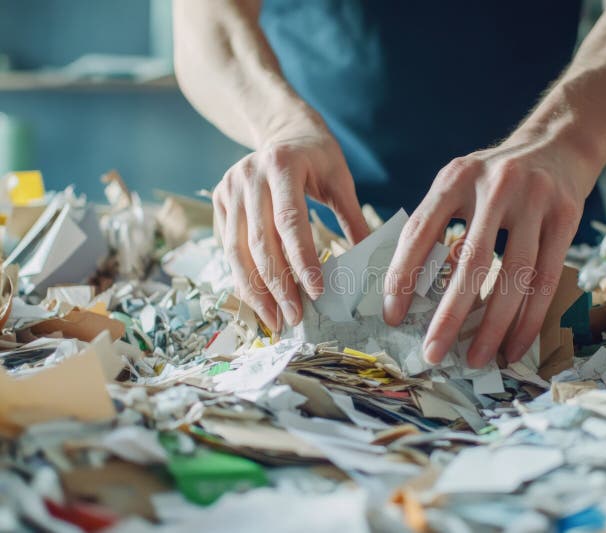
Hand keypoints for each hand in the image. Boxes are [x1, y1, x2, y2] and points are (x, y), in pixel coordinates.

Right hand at [213, 108, 369, 329]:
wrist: (282, 129)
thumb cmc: (317, 156)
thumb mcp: (339, 179)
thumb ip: (353, 218)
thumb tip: (373, 262)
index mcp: (281, 166)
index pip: (290, 222)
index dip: (301, 259)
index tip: (315, 292)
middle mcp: (248, 177)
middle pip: (260, 242)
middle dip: (277, 286)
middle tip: (294, 318)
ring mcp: (228, 190)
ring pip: (237, 251)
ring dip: (255, 290)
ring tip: (274, 320)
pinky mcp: (219, 202)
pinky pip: (229, 248)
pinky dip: (243, 278)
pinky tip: (259, 301)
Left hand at [383, 132, 597, 367]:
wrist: (559, 143)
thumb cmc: (497, 177)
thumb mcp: (461, 185)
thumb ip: (439, 225)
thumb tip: (414, 291)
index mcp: (457, 177)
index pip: (422, 231)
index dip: (403, 277)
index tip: (392, 317)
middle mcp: (496, 185)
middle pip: (472, 262)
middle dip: (450, 315)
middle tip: (433, 353)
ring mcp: (536, 199)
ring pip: (515, 276)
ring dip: (494, 326)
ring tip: (477, 359)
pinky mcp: (568, 216)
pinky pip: (547, 279)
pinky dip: (530, 318)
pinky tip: (514, 345)